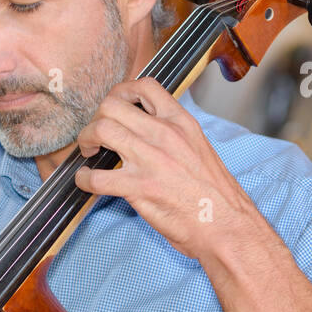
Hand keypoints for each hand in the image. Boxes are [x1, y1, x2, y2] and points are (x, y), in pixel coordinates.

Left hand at [73, 77, 258, 261]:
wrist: (227, 225)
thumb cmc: (215, 194)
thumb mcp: (198, 148)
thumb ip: (172, 136)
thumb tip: (144, 132)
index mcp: (181, 122)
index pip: (145, 86)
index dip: (121, 92)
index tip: (115, 107)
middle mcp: (165, 134)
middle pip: (112, 105)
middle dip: (97, 118)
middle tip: (97, 135)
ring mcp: (151, 159)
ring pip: (101, 130)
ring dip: (86, 140)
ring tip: (90, 153)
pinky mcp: (139, 187)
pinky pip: (96, 176)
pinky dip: (84, 179)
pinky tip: (87, 182)